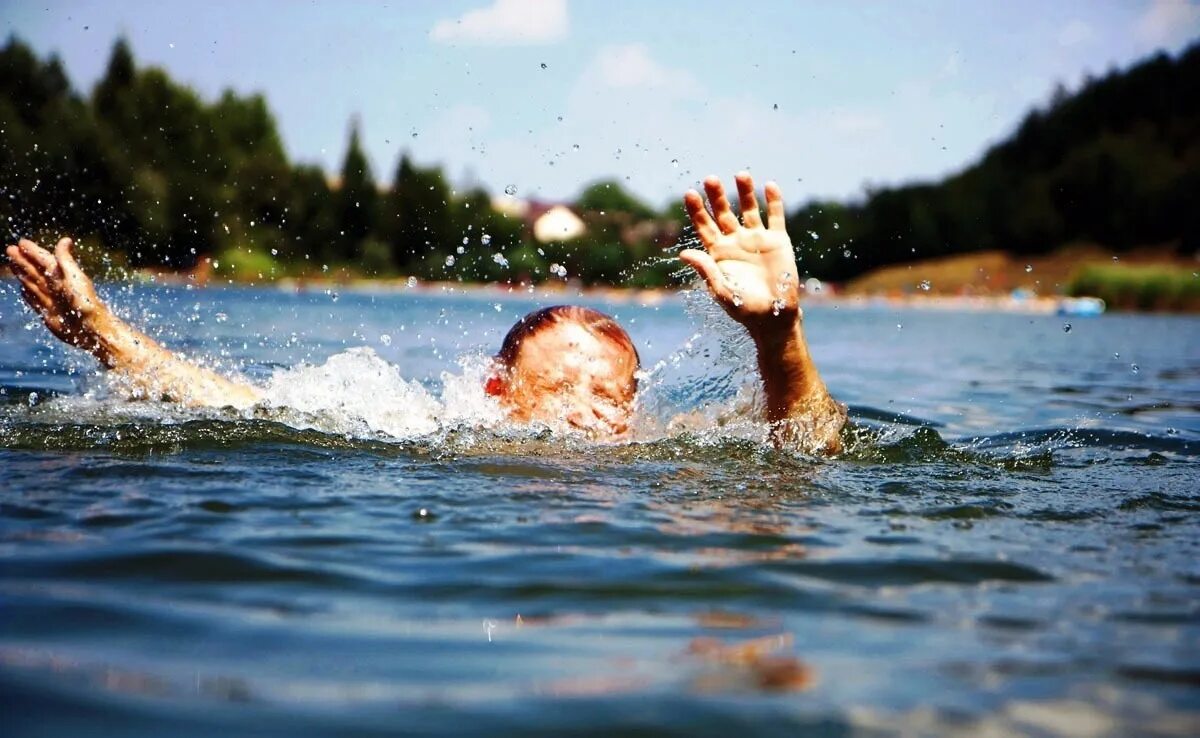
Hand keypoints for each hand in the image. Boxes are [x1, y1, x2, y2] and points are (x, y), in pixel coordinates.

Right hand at [6, 237, 110, 352]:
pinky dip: (27, 294)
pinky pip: (34, 300)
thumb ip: (65, 260)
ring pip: (32, 283)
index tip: (21, 242)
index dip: (33, 251)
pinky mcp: (47, 313)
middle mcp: (56, 287)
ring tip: (11, 264)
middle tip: (9, 249)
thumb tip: (66, 240)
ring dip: (22, 273)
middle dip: (23, 260)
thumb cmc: (84, 302)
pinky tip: (22, 289)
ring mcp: (51, 300)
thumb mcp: (73, 276)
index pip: (44, 260)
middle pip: (35, 270)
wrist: (89, 329)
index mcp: (61, 276)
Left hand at [681, 173, 799, 337]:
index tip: (689, 193)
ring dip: (745, 192)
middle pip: (723, 212)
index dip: (696, 210)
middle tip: (710, 179)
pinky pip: (775, 217)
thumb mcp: (722, 290)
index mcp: (718, 252)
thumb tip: (683, 253)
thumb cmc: (744, 308)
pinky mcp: (778, 241)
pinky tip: (769, 186)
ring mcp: (757, 239)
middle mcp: (735, 241)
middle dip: (717, 196)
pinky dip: (774, 201)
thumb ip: (706, 270)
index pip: (704, 226)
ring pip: (749, 209)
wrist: (774, 316)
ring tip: (741, 174)